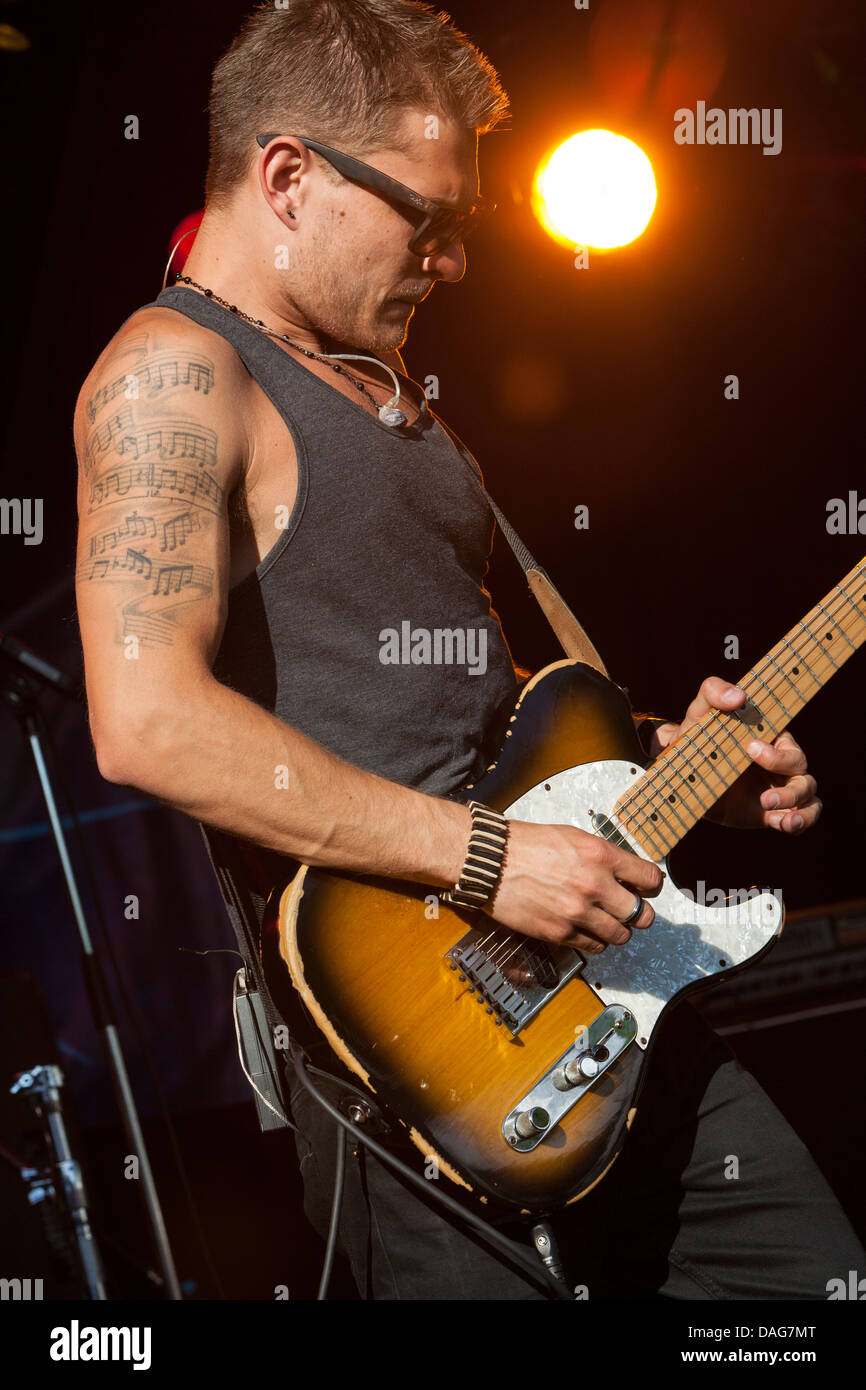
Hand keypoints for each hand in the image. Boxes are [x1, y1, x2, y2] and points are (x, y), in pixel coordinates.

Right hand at [485, 820, 663, 952]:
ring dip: (617, 931)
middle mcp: (594, 884)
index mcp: (600, 855)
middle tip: (630, 912)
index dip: (651, 886)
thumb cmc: (525, 844)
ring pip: (620, 936)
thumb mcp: (573, 837)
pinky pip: (593, 946)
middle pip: (641, 915)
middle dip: (639, 914)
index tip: (647, 889)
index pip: (649, 879)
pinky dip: (594, 941)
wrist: (490, 861)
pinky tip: (585, 929)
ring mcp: (578, 912)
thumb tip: (622, 872)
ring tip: (607, 923)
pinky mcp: (560, 932)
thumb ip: (601, 856)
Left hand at [650, 677, 821, 833]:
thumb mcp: (699, 713)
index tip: (751, 752)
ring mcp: (780, 785)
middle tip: (764, 799)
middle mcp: (780, 759)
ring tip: (781, 818)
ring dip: (799, 807)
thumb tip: (738, 695)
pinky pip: (802, 815)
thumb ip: (713, 692)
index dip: (777, 753)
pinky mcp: (775, 809)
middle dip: (787, 787)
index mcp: (769, 736)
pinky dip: (799, 821)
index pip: (787, 742)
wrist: (684, 775)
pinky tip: (784, 825)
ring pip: (808, 793)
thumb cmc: (696, 737)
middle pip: (800, 769)